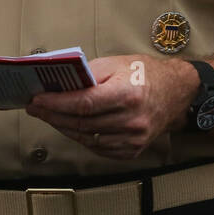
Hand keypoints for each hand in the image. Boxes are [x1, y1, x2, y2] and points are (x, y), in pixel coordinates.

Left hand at [24, 54, 198, 159]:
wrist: (177, 92)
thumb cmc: (146, 74)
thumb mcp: (117, 64)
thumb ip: (87, 74)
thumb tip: (57, 84)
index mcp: (128, 95)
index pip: (83, 104)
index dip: (56, 104)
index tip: (37, 100)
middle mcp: (132, 120)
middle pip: (81, 123)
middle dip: (53, 115)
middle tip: (37, 107)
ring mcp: (133, 139)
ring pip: (86, 138)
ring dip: (65, 127)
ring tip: (51, 116)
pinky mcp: (132, 150)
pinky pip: (98, 148)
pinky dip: (83, 137)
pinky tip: (73, 126)